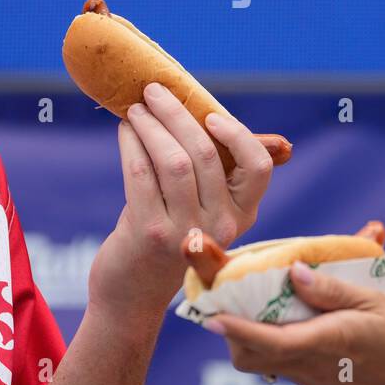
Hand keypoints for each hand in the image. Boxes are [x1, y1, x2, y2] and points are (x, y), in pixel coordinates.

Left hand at [87, 82, 273, 323]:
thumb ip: (212, 169)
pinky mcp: (151, 233)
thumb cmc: (169, 233)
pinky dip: (131, 144)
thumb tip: (212, 113)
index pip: (258, 167)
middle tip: (153, 92)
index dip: (236, 134)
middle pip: (205, 153)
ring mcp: (186, 231)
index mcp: (243, 213)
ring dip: (150, 126)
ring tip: (135, 110)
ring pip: (172, 160)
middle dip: (175, 114)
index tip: (208, 115)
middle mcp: (222, 225)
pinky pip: (141, 173)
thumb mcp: (200, 207)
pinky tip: (125, 131)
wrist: (134, 292)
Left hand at [204, 262, 384, 384]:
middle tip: (230, 294)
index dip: (237, 329)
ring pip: (263, 362)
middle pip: (252, 357)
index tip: (211, 314)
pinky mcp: (319, 382)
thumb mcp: (377, 301)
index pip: (270, 341)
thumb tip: (294, 272)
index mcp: (328, 343)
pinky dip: (272, 339)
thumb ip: (332, 288)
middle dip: (232, 329)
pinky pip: (283, 362)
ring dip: (250, 334)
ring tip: (254, 299)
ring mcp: (314, 378)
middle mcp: (313, 367)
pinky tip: (287, 314)